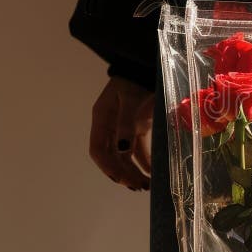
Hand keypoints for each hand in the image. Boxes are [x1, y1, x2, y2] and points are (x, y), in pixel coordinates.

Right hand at [89, 76, 153, 190]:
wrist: (147, 65)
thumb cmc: (137, 79)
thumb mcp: (131, 99)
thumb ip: (127, 123)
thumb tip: (121, 149)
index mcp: (102, 118)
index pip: (98, 150)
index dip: (108, 167)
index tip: (122, 179)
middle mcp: (110, 126)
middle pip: (112, 157)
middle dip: (124, 173)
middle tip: (139, 186)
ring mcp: (123, 127)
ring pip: (125, 156)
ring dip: (134, 171)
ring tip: (147, 185)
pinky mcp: (138, 126)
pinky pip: (138, 149)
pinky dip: (145, 162)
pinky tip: (153, 173)